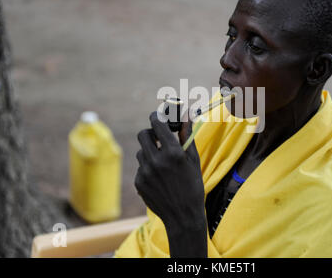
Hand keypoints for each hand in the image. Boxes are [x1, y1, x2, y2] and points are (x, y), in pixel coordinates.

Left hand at [135, 112, 206, 256]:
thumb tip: (187, 114)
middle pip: (144, 134)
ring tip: (163, 164)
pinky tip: (160, 179)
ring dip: (150, 152)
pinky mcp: (138, 182)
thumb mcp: (193, 159)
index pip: (157, 123)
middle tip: (160, 139)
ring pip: (141, 151)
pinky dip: (148, 168)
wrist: (183, 216)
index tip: (160, 116)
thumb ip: (187, 135)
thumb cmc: (193, 186)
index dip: (157, 116)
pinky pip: (140, 167)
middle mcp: (156, 160)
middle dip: (151, 133)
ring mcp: (145, 172)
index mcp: (172, 152)